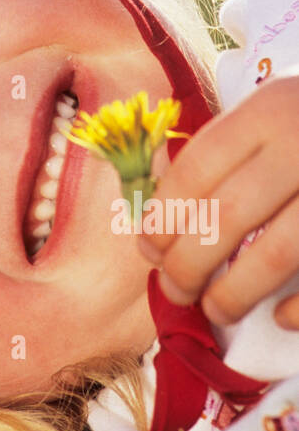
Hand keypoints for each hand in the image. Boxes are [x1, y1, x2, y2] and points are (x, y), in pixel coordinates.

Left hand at [137, 75, 298, 329]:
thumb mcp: (270, 112)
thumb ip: (223, 155)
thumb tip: (155, 230)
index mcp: (268, 112)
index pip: (197, 170)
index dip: (164, 217)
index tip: (149, 249)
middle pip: (228, 216)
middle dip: (189, 264)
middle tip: (175, 290)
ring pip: (277, 254)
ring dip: (235, 293)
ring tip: (215, 310)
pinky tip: (279, 318)